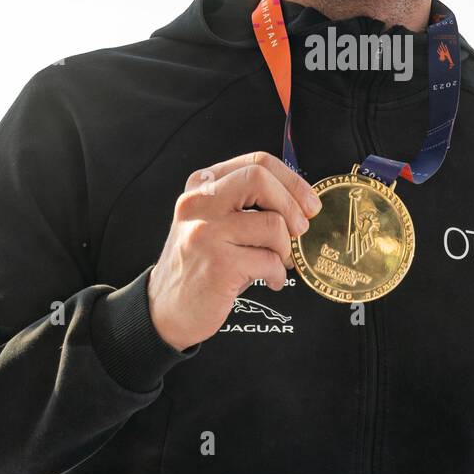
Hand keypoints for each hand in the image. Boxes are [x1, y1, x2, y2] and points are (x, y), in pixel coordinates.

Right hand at [147, 151, 321, 351]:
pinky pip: (269, 261)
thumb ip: (245, 205)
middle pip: (260, 179)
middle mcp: (199, 204)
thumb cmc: (200, 265)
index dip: (291, 180)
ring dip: (285, 248)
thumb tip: (301, 203)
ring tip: (277, 263)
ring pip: (272, 224)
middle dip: (292, 204)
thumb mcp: (213, 223)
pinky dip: (277, 275)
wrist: (165, 310)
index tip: (309, 202)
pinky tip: (270, 281)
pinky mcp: (218, 265)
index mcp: (201, 186)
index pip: (256, 163)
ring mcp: (207, 233)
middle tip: (301, 229)